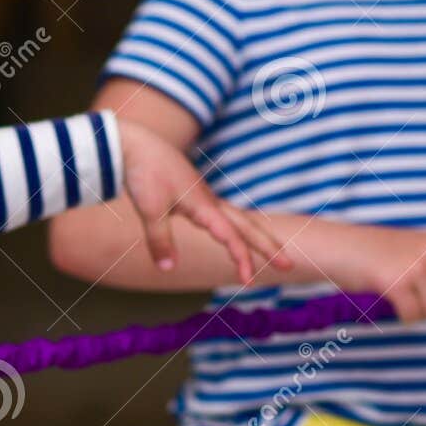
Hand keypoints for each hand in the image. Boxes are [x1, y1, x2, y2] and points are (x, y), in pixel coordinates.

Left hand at [116, 118, 290, 282]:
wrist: (136, 145)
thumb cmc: (143, 174)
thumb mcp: (149, 210)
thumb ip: (160, 241)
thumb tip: (168, 269)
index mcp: (204, 205)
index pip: (231, 236)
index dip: (241, 258)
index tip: (248, 280)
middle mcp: (211, 201)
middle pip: (248, 226)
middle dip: (268, 247)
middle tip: (289, 266)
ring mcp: (205, 198)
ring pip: (240, 219)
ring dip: (257, 237)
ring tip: (274, 253)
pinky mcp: (196, 196)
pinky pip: (225, 215)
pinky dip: (237, 227)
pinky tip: (236, 235)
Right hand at [328, 225, 425, 322]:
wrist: (338, 247)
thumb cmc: (373, 251)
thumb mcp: (416, 246)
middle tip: (425, 307)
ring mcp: (416, 267)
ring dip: (422, 315)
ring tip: (407, 305)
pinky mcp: (397, 283)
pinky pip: (414, 315)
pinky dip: (407, 318)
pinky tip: (398, 311)